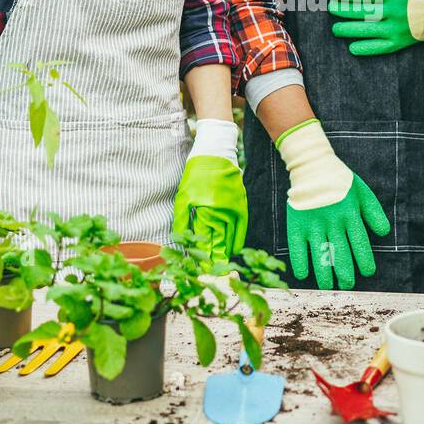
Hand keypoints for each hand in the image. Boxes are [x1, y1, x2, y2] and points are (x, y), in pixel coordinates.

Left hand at [173, 119, 247, 262]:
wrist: (216, 151)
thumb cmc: (196, 173)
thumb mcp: (184, 196)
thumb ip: (183, 220)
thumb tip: (181, 239)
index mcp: (208, 209)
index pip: (206, 240)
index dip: (203, 256)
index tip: (200, 269)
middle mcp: (224, 211)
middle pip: (220, 241)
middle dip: (215, 258)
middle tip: (211, 272)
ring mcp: (235, 207)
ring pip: (232, 236)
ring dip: (226, 251)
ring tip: (222, 265)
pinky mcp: (241, 203)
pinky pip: (242, 226)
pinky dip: (238, 239)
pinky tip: (234, 249)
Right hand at [277, 120, 390, 288]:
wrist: (312, 166)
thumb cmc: (340, 181)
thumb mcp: (362, 193)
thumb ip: (373, 213)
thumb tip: (384, 233)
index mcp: (349, 214)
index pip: (359, 243)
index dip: (364, 260)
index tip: (367, 272)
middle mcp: (332, 222)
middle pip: (340, 254)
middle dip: (345, 274)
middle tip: (347, 285)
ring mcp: (313, 224)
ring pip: (320, 255)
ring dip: (324, 274)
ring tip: (328, 286)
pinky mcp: (296, 224)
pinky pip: (297, 248)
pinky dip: (300, 262)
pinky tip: (304, 275)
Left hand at [328, 0, 423, 55]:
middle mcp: (395, 11)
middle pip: (362, 12)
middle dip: (342, 10)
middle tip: (331, 8)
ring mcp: (397, 29)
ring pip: (367, 31)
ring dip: (347, 30)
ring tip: (336, 28)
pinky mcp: (401, 42)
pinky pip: (380, 48)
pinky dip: (365, 48)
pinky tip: (352, 47)